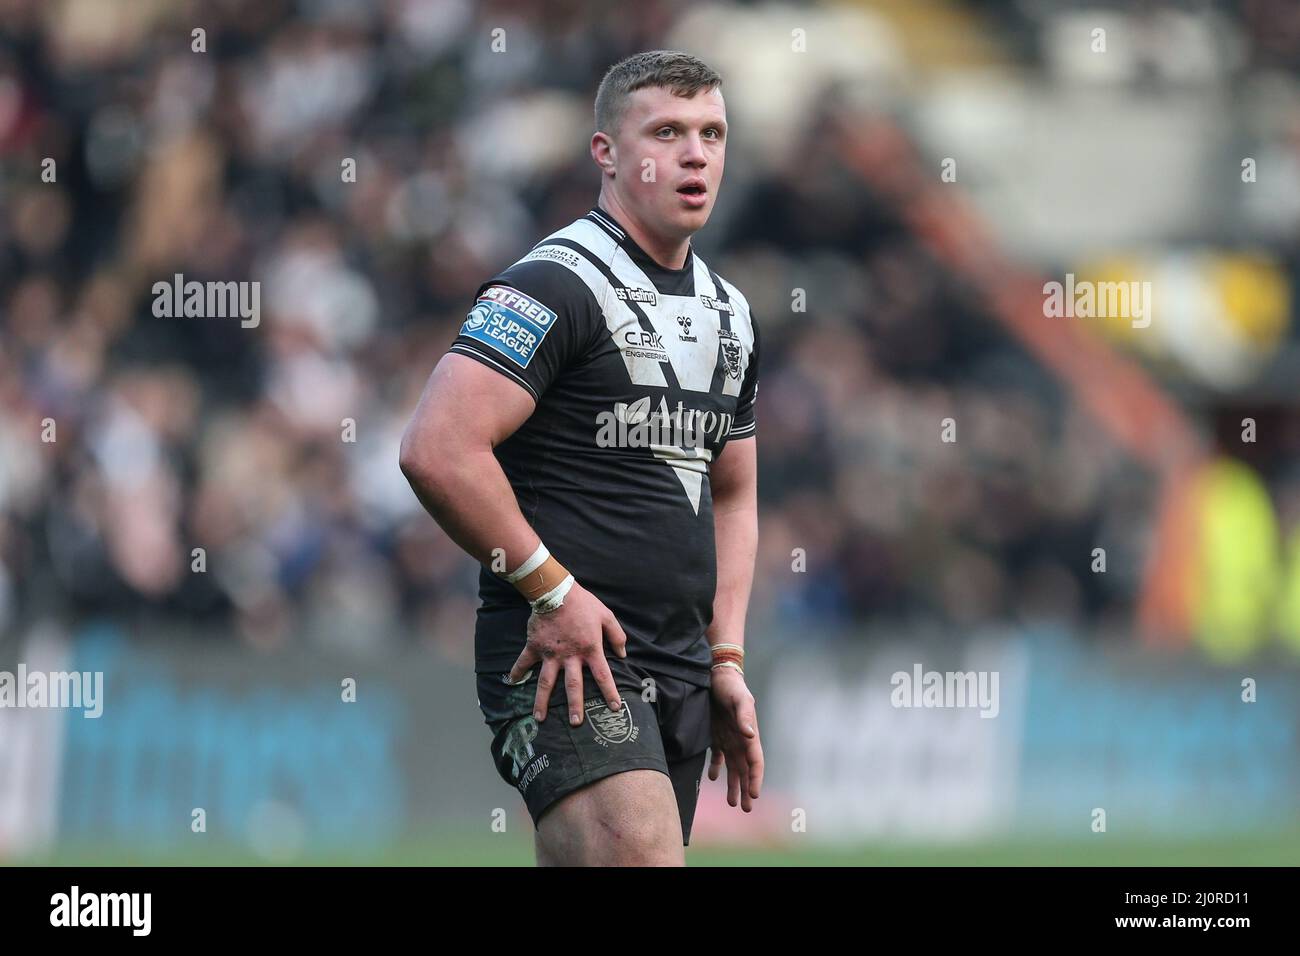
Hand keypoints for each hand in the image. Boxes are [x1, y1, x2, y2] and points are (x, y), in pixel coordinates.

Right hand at [506, 581, 626, 726]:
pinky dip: (516, 671)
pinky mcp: (535, 647)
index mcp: (590, 649)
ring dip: (542, 701)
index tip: (614, 707)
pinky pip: (524, 662)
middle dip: (575, 706)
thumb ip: (617, 636)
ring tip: (539, 718)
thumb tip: (624, 654)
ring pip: (546, 682)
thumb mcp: (606, 616)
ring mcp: (551, 654)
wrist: (556, 591)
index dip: (610, 692)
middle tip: (575, 723)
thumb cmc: (583, 604)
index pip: (602, 675)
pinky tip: (511, 682)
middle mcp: (570, 656)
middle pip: (573, 686)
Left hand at [707, 665, 763, 811]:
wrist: (717, 675)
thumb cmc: (731, 686)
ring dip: (733, 784)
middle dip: (746, 789)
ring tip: (731, 802)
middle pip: (745, 770)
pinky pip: (717, 756)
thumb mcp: (739, 698)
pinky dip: (716, 768)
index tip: (754, 795)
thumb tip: (750, 735)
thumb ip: (744, 716)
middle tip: (746, 809)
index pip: (755, 762)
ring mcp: (729, 739)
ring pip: (732, 767)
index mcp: (749, 734)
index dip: (755, 779)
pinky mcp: (716, 735)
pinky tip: (712, 778)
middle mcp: (741, 740)